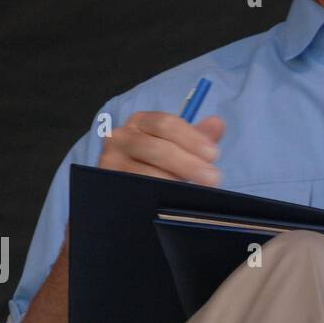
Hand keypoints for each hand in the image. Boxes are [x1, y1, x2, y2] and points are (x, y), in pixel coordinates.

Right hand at [99, 111, 225, 186]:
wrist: (128, 188)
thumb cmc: (159, 162)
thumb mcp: (180, 146)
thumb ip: (199, 136)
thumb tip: (217, 123)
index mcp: (141, 121)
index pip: (166, 123)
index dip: (192, 138)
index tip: (214, 154)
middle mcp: (120, 137)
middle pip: (156, 148)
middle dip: (188, 164)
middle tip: (213, 178)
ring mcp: (109, 162)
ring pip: (144, 172)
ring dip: (173, 182)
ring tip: (195, 191)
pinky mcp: (106, 184)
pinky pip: (133, 190)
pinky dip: (154, 195)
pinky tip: (170, 201)